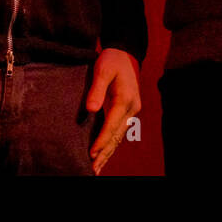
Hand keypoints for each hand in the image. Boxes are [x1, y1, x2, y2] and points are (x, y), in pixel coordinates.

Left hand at [85, 48, 140, 174]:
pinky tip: (105, 152)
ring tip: (98, 167)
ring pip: (120, 136)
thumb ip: (96, 90)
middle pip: (117, 136)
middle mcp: (131, 108)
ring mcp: (131, 111)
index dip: (101, 140)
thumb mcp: (102, 70)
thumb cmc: (112, 60)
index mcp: (125, 99)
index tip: (91, 153)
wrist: (125, 53)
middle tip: (93, 168)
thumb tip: (90, 110)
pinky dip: (112, 143)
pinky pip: (119, 131)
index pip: (112, 125)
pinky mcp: (127, 111)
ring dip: (109, 151)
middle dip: (105, 152)